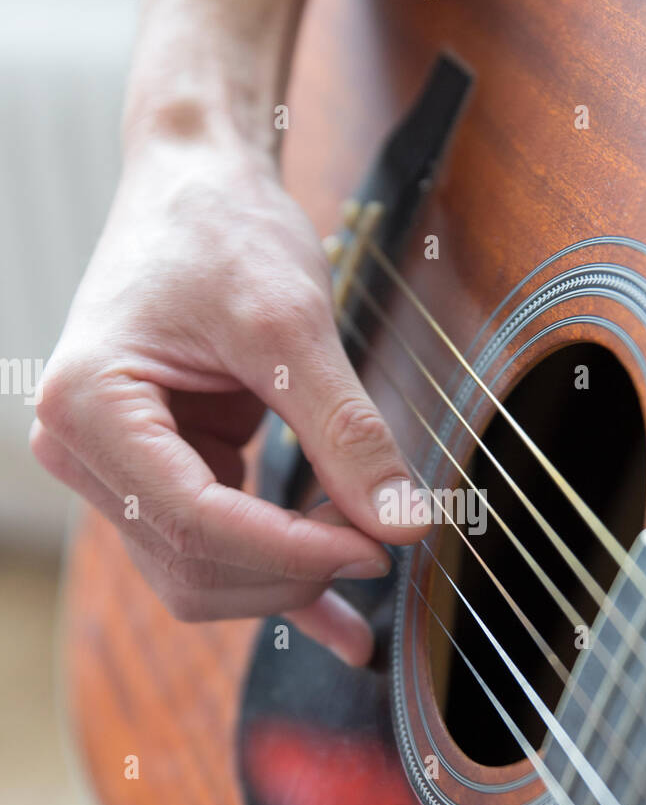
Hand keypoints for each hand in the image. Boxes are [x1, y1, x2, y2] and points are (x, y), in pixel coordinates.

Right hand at [31, 136, 427, 664]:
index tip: (375, 550)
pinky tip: (339, 620)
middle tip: (382, 543)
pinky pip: (216, 549)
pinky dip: (279, 577)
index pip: (192, 521)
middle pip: (192, 563)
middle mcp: (82, 448)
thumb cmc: (223, 230)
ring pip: (201, 572)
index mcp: (90, 405)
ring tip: (367, 545)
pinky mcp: (158, 473)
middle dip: (291, 569)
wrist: (196, 185)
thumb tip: (405, 525)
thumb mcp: (293, 326)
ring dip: (286, 576)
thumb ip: (348, 433)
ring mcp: (115, 468)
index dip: (290, 552)